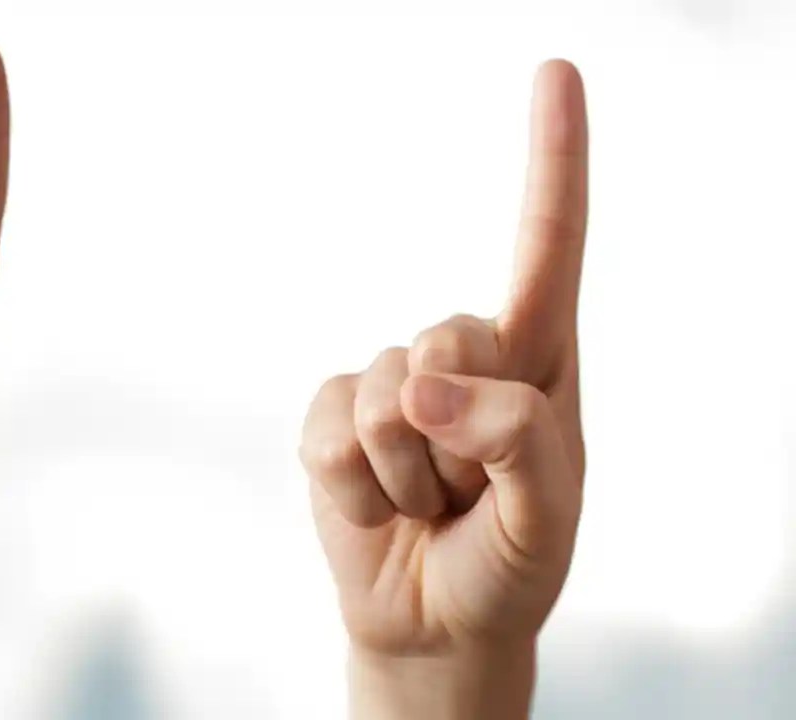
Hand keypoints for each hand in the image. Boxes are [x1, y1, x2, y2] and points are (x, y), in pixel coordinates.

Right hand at [299, 60, 586, 718]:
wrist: (434, 622)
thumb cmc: (510, 563)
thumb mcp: (548, 516)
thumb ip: (515, 439)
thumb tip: (418, 388)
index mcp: (538, 359)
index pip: (547, 247)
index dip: (553, 161)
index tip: (555, 72)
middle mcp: (463, 355)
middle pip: (443, 339)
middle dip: (455, 438)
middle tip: (469, 493)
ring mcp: (389, 383)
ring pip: (379, 397)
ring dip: (406, 478)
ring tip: (428, 507)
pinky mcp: (331, 416)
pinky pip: (325, 432)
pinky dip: (354, 490)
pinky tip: (377, 508)